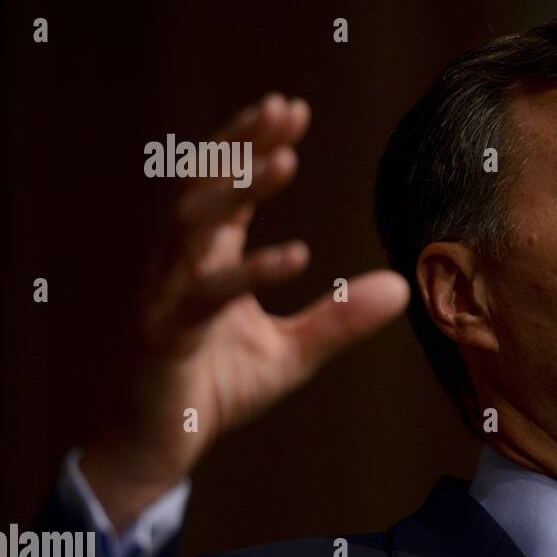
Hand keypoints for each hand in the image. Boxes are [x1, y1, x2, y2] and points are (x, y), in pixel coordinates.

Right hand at [82, 93, 408, 531]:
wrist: (155, 448)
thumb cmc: (212, 390)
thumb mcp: (292, 353)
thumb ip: (340, 317)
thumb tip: (401, 287)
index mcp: (206, 261)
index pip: (230, 190)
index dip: (257, 148)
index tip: (293, 110)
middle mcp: (181, 267)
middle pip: (206, 187)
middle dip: (243, 145)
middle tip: (283, 108)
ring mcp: (168, 297)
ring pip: (193, 225)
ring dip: (238, 188)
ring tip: (284, 159)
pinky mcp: (167, 336)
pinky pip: (208, 295)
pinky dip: (250, 272)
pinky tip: (296, 254)